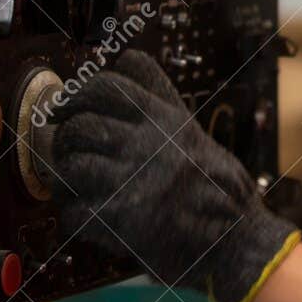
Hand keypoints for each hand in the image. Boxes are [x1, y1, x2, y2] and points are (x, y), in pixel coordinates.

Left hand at [47, 49, 298, 301]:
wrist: (237, 241)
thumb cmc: (218, 189)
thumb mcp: (194, 134)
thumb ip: (160, 102)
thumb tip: (126, 60)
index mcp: (166, 120)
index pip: (108, 84)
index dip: (78, 91)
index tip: (66, 103)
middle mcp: (148, 143)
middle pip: (80, 122)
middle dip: (65, 135)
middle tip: (65, 145)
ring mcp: (132, 180)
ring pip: (70, 164)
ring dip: (64, 177)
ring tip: (74, 184)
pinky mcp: (120, 219)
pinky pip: (72, 212)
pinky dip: (73, 217)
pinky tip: (87, 216)